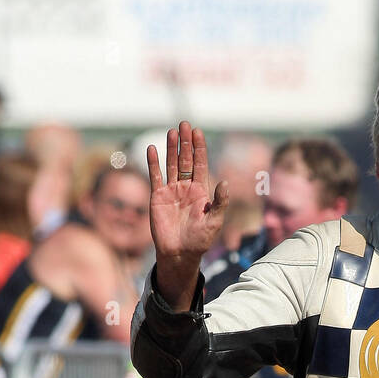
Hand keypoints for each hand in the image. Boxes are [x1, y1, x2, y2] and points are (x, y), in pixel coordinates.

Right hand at [147, 121, 228, 307]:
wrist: (180, 254)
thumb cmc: (200, 240)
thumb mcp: (214, 221)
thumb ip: (220, 202)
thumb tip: (225, 183)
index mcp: (201, 191)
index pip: (200, 164)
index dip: (199, 148)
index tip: (198, 132)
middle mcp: (186, 188)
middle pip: (185, 160)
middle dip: (185, 143)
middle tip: (185, 124)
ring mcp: (171, 191)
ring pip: (171, 164)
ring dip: (171, 148)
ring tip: (172, 131)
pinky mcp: (157, 197)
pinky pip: (155, 176)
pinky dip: (153, 163)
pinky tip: (153, 149)